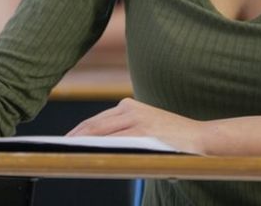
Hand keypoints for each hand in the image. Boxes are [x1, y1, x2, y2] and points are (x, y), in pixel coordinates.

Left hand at [67, 97, 205, 154]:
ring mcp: (136, 118)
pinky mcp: (143, 130)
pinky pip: (115, 140)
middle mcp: (129, 108)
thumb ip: (123, 133)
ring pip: (100, 132)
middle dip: (74, 137)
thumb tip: (96, 147)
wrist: (201, 138)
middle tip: (58, 148)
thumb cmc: (172, 139)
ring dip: (82, 143)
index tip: (63, 142)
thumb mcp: (144, 129)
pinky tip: (89, 154)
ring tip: (68, 153)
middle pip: (93, 124)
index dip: (77, 131)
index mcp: (128, 106)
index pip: (95, 120)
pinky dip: (99, 147)